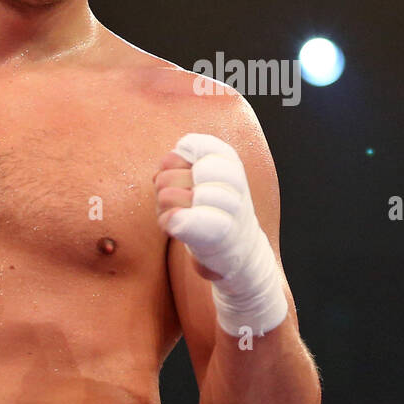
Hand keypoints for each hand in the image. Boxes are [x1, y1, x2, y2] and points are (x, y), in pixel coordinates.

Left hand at [154, 133, 288, 335]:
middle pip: (180, 171)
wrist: (241, 258)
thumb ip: (186, 165)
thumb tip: (167, 161)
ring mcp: (228, 213)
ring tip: (171, 213)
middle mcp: (235, 187)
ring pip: (174, 194)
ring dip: (163, 204)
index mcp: (232, 166)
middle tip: (171, 196)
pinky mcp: (216, 237)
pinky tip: (170, 225)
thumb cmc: (215, 213)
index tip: (184, 173)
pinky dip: (167, 222)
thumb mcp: (207, 180)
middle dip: (166, 181)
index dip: (179, 158)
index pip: (199, 146)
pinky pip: (180, 221)